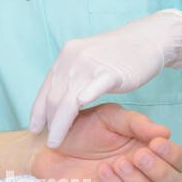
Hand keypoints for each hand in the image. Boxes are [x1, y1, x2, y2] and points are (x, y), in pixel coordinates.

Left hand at [29, 9, 181, 146]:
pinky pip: (94, 87)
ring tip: (57, 141)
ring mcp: (91, 64)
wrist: (147, 38)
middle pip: (54, 97)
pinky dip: (85, 97)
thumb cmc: (118, 55)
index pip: (45, 89)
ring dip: (60, 123)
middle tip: (49, 143)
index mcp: (66, 58)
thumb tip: (59, 101)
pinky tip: (78, 110)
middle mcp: (72, 59)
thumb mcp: (88, 63)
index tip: (34, 129)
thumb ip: (73, 78)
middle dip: (49, 123)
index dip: (37, 111)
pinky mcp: (112, 71)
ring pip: (69, 99)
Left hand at [29, 102, 181, 181]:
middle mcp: (145, 173)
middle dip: (161, 171)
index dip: (174, 154)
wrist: (46, 146)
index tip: (156, 143)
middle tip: (139, 155)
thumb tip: (164, 133)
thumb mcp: (108, 117)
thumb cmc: (79, 129)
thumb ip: (136, 123)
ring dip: (140, 181)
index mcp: (150, 149)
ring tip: (119, 162)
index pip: (180, 160)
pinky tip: (103, 170)